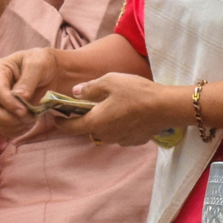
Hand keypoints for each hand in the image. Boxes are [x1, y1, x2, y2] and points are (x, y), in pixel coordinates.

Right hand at [0, 49, 54, 137]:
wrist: (49, 71)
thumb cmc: (42, 63)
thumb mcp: (38, 64)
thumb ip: (28, 79)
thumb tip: (19, 96)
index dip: (9, 103)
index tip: (24, 111)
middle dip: (9, 118)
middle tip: (29, 117)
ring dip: (14, 126)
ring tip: (32, 119)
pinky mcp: (3, 113)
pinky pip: (3, 129)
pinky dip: (17, 131)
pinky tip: (29, 123)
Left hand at [52, 72, 178, 145]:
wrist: (166, 107)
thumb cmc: (136, 92)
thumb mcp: (110, 82)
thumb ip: (89, 88)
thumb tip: (75, 92)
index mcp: (95, 122)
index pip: (70, 127)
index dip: (60, 122)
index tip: (56, 116)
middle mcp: (105, 136)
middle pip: (89, 129)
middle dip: (87, 118)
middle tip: (91, 104)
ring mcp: (120, 140)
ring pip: (105, 132)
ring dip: (105, 122)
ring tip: (113, 106)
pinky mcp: (134, 141)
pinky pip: (121, 134)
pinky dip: (120, 125)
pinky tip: (129, 114)